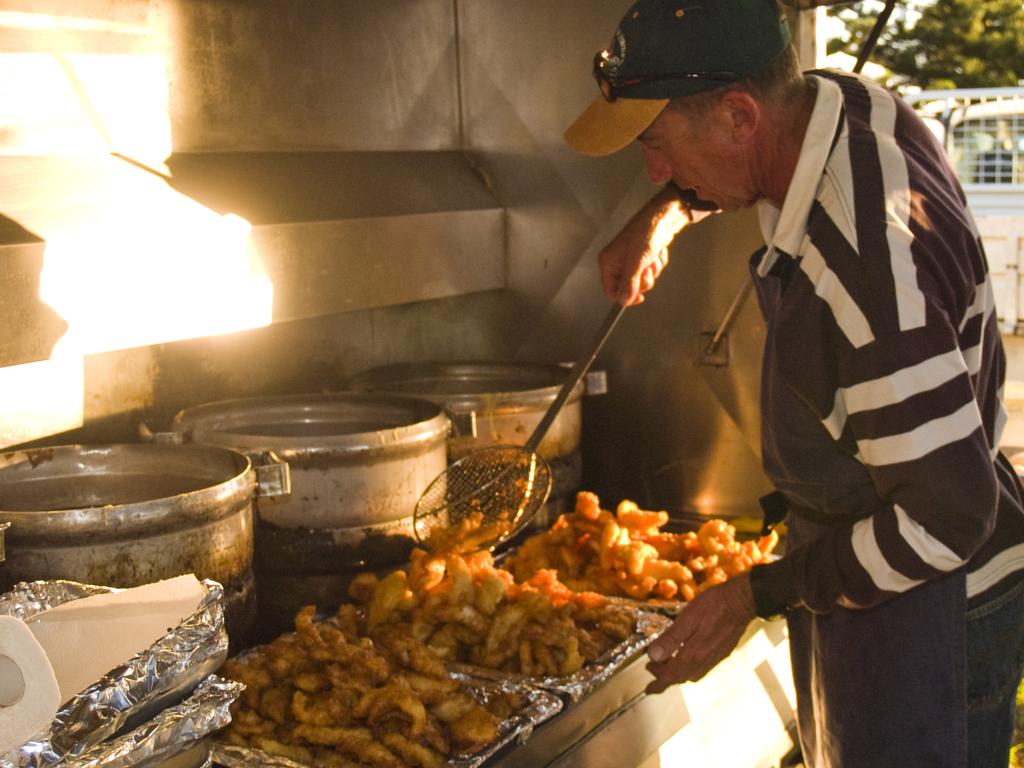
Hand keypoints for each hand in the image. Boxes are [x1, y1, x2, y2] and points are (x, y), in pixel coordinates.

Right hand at [598, 191, 708, 304]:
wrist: (663, 218)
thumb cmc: (645, 233)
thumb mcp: (636, 263)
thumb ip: (629, 284)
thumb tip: (624, 300)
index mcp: (608, 263)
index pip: (611, 290)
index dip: (625, 296)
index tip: (639, 297)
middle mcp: (617, 263)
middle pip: (629, 287)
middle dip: (643, 280)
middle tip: (646, 270)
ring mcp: (631, 260)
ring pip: (642, 280)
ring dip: (652, 272)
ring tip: (652, 258)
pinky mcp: (643, 258)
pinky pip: (651, 272)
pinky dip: (657, 264)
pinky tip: (656, 253)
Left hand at [644, 573, 755, 693]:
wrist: (742, 601)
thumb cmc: (714, 605)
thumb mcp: (688, 618)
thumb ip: (671, 638)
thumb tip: (653, 656)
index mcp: (694, 653)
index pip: (671, 674)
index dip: (657, 678)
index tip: (648, 678)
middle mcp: (705, 660)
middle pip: (680, 677)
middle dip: (664, 678)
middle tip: (651, 671)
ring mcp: (715, 658)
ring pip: (692, 675)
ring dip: (677, 674)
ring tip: (666, 666)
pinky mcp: (722, 653)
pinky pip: (702, 669)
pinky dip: (689, 669)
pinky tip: (687, 659)